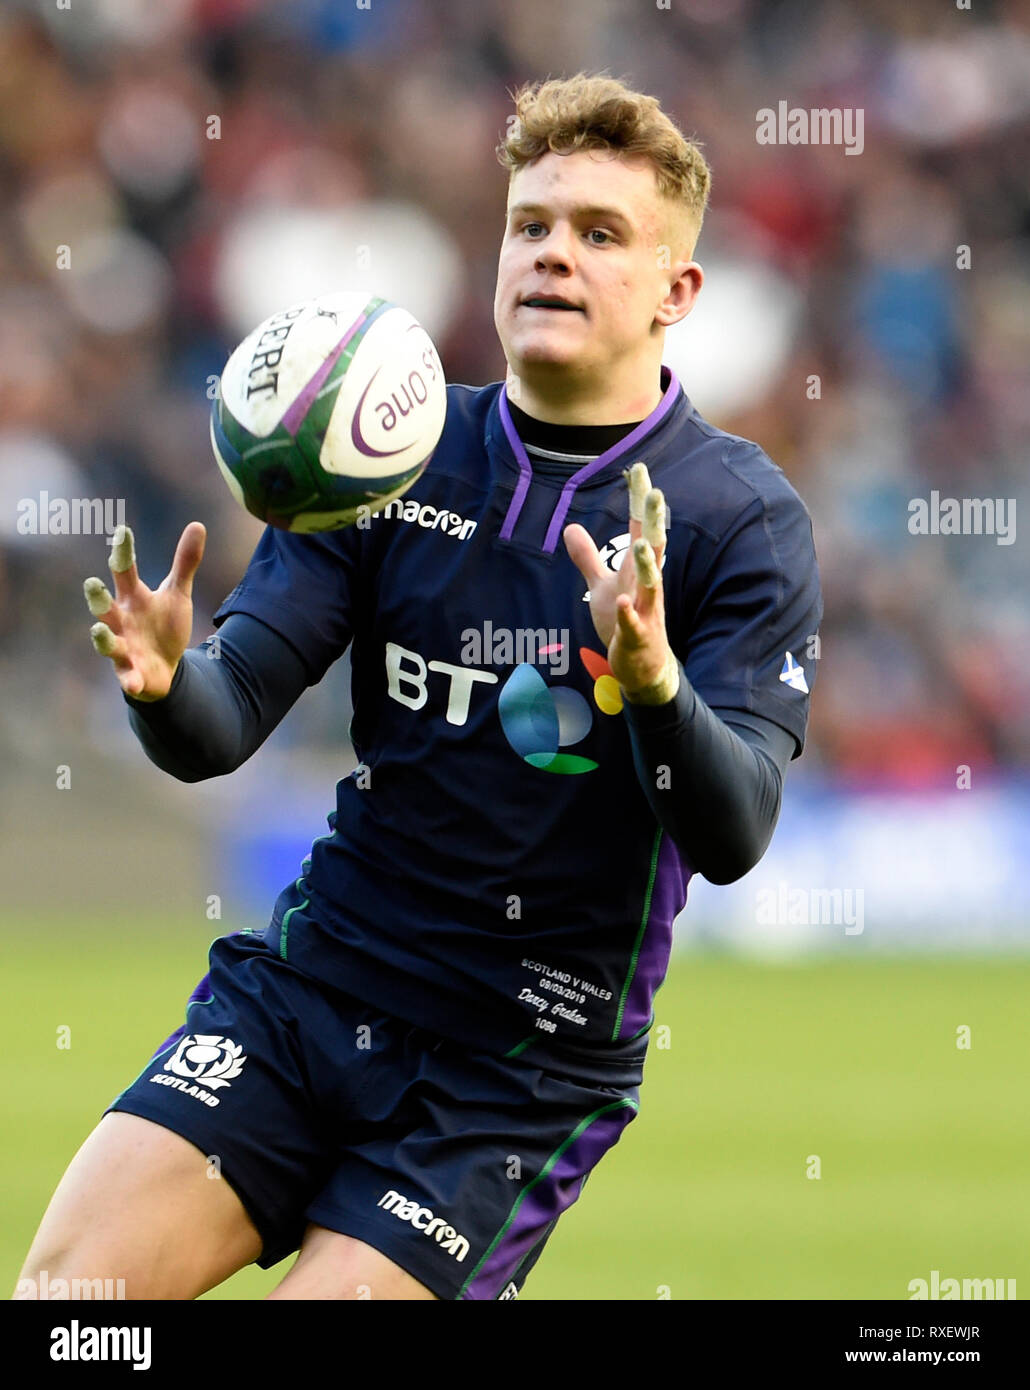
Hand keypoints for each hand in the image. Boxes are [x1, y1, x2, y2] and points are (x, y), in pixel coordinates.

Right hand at [84, 522, 205, 700]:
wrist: (164, 668)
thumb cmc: (163, 625)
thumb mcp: (177, 593)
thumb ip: (185, 562)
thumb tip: (198, 524)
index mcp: (132, 598)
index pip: (125, 572)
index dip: (123, 552)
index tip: (122, 531)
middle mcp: (121, 621)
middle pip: (104, 607)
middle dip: (96, 597)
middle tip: (91, 583)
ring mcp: (123, 648)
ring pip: (107, 643)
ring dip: (102, 638)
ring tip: (98, 629)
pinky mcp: (131, 674)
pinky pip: (127, 678)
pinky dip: (130, 680)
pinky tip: (133, 682)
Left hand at [563, 463, 678, 703]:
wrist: (644, 668)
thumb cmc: (626, 623)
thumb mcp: (602, 587)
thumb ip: (588, 557)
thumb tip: (570, 528)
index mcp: (638, 571)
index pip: (641, 529)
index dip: (639, 501)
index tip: (638, 470)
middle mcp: (646, 586)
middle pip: (653, 549)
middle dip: (654, 522)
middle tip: (655, 492)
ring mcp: (645, 612)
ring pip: (650, 585)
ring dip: (646, 565)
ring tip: (640, 542)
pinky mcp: (637, 638)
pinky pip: (633, 625)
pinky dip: (628, 614)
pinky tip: (621, 600)